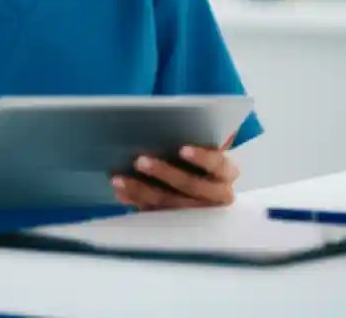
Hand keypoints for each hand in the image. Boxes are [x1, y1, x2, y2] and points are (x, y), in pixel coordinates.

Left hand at [112, 141, 240, 210]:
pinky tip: (121, 192)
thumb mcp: (201, 147)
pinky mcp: (177, 220)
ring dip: (142, 190)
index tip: (182, 149)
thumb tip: (165, 124)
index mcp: (225, 172)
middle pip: (190, 185)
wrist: (200, 180)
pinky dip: (136, 201)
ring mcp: (197, 211)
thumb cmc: (198, 157)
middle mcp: (216, 194)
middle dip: (164, 173)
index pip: (217, 164)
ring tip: (120, 179)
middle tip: (140, 160)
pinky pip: (155, 212)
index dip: (201, 157)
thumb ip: (191, 138)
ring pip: (169, 203)